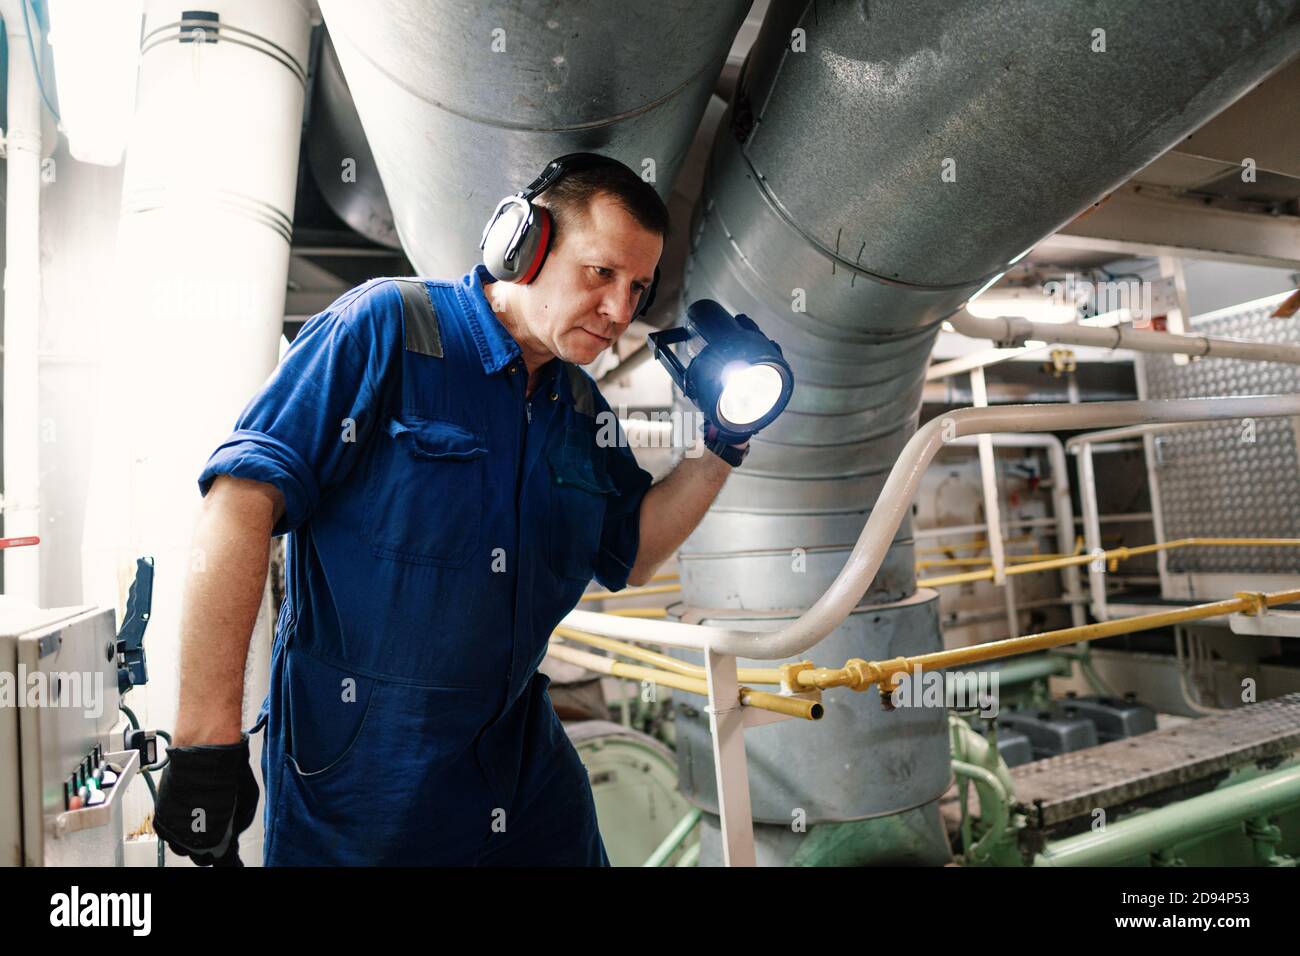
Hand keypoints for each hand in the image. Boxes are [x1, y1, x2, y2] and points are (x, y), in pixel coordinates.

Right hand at [155, 733, 258, 866]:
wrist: (202, 751)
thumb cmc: (226, 772)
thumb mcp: (246, 801)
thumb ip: (238, 822)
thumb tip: (233, 831)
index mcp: (213, 839)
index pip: (220, 860)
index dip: (226, 858)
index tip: (229, 857)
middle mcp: (188, 838)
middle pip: (197, 855)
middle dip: (207, 849)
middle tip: (215, 837)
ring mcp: (172, 828)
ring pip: (179, 845)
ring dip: (189, 839)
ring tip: (200, 825)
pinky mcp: (160, 815)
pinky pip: (167, 831)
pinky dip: (176, 827)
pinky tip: (186, 816)